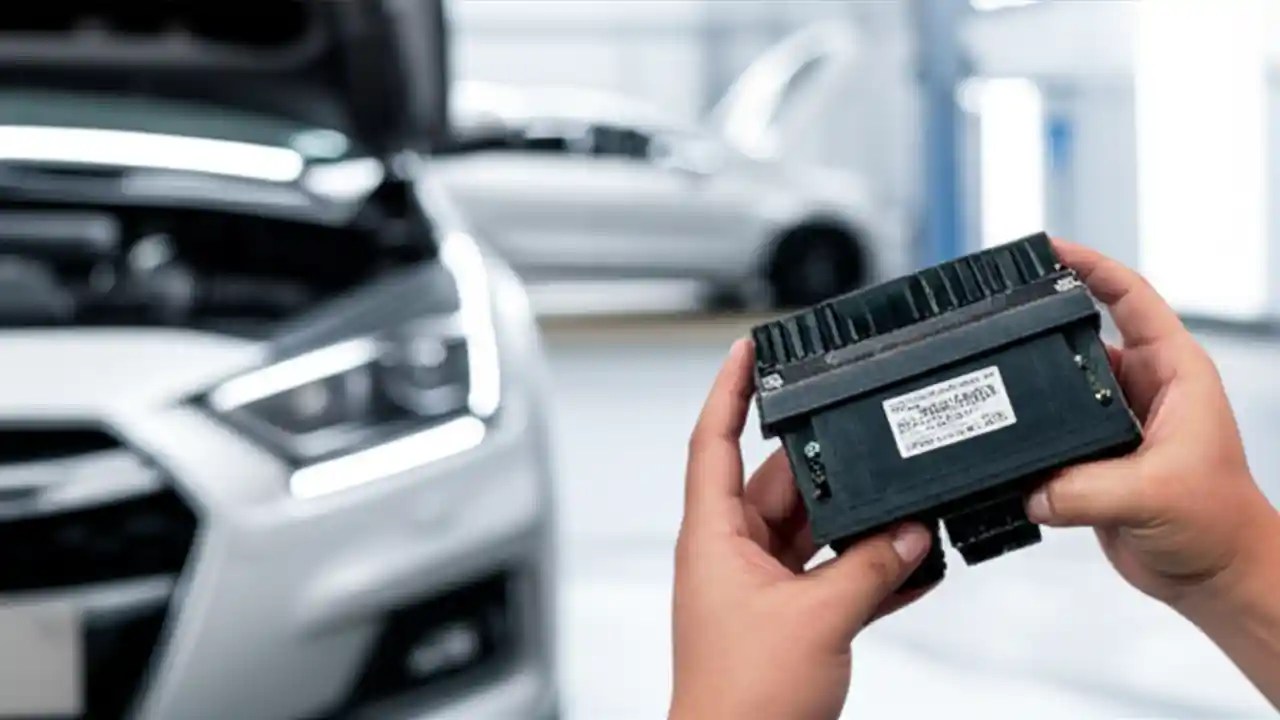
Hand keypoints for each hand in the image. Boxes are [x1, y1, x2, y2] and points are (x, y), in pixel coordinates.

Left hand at [670, 339, 934, 719]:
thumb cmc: (739, 701)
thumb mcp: (817, 619)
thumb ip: (870, 568)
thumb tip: (909, 534)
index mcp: (713, 537)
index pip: (712, 440)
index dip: (729, 389)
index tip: (748, 350)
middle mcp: (731, 554)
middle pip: (781, 483)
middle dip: (830, 467)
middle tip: (872, 441)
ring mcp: (759, 587)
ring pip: (813, 530)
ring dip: (858, 524)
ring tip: (904, 505)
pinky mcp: (787, 618)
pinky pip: (830, 575)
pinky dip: (867, 569)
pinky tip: (910, 564)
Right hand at [1026, 240, 1279, 609]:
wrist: (1216, 578)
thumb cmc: (1218, 524)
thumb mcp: (1152, 495)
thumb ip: (1082, 488)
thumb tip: (1028, 487)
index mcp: (1174, 373)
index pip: (1131, 298)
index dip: (1091, 267)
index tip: (1050, 249)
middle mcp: (1142, 389)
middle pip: (1082, 340)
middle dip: (1042, 329)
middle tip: (998, 315)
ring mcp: (1116, 424)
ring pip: (1061, 392)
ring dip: (1033, 394)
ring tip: (991, 382)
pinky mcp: (1093, 461)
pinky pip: (1052, 438)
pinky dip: (1028, 442)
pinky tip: (1003, 442)